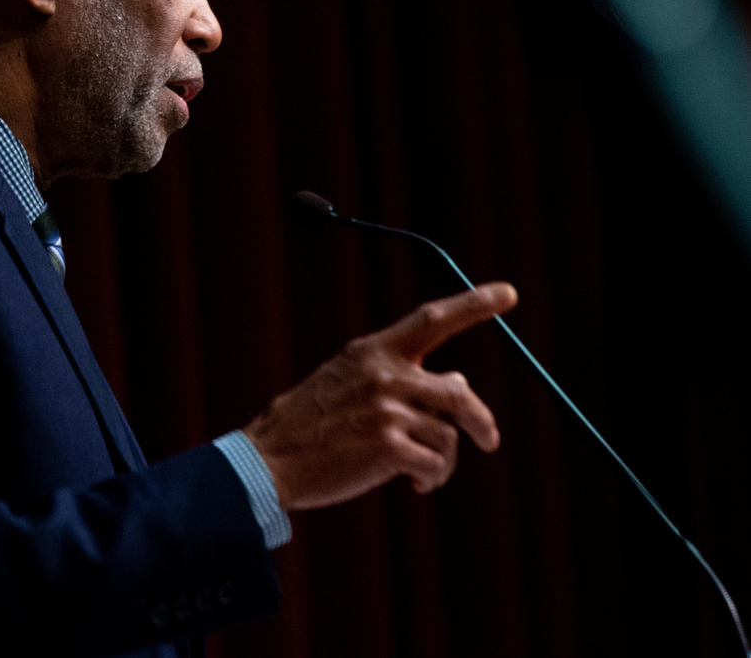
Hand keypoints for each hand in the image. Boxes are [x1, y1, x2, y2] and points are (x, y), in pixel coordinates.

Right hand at [243, 282, 516, 509]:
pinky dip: (431, 478)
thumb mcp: (349, 383)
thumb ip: (400, 377)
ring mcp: (386, 410)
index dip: (473, 305)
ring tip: (424, 474)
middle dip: (481, 422)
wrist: (270, 459)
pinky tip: (414, 484)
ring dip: (443, 462)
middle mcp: (383, 375)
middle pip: (459, 393)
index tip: (507, 294)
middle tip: (489, 442)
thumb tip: (459, 382)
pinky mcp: (388, 447)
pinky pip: (435, 464)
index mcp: (372, 352)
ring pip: (448, 437)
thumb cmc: (311, 424)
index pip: (431, 320)